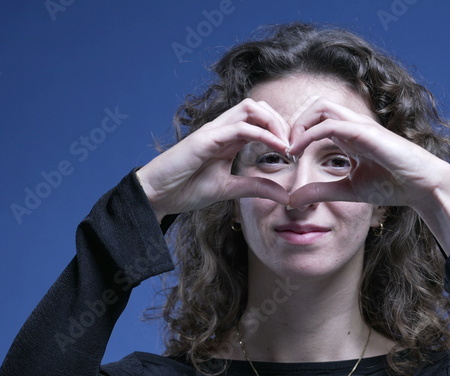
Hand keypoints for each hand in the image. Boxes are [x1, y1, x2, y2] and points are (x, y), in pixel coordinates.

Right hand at [136, 99, 292, 220]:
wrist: (156, 195)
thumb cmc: (185, 189)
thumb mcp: (228, 189)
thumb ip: (255, 187)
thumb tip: (284, 193)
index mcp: (228, 139)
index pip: (260, 120)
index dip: (281, 131)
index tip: (294, 153)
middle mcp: (221, 129)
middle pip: (258, 107)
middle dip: (281, 122)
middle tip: (294, 146)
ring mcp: (213, 131)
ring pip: (250, 108)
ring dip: (274, 123)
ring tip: (286, 145)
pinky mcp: (204, 139)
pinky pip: (239, 128)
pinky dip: (262, 134)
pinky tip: (278, 148)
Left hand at [285, 97, 449, 253]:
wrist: (420, 186)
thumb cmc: (392, 184)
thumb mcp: (348, 190)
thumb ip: (321, 191)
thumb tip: (292, 198)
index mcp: (349, 135)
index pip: (316, 119)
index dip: (297, 132)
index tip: (285, 155)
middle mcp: (353, 125)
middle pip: (316, 106)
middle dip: (294, 122)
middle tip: (284, 148)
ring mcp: (359, 126)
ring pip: (321, 107)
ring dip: (299, 124)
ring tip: (290, 148)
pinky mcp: (365, 132)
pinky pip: (330, 125)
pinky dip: (310, 134)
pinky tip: (298, 151)